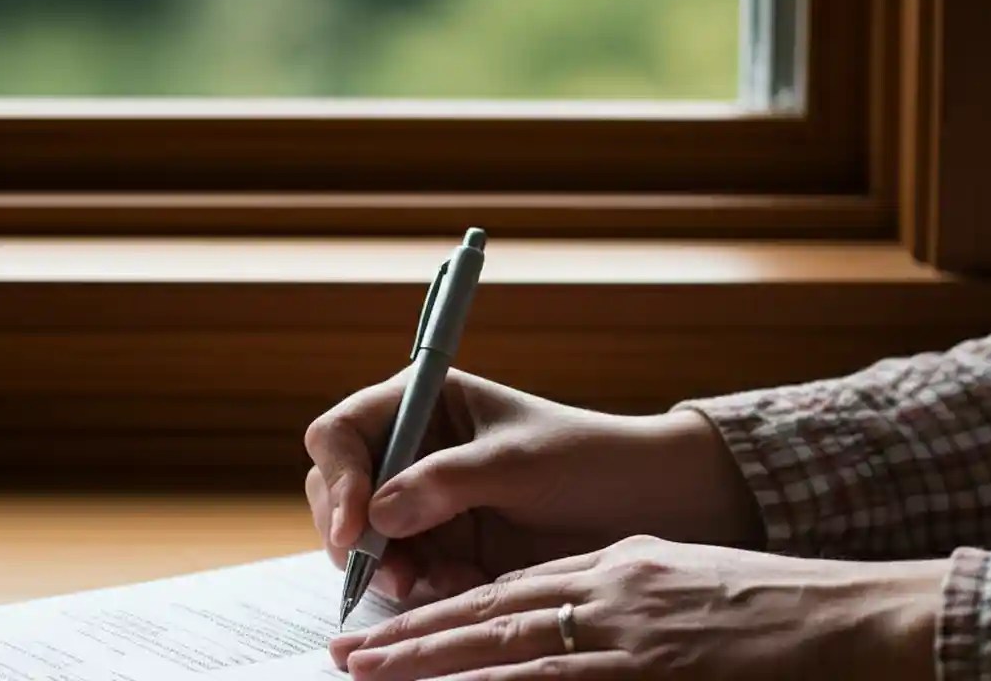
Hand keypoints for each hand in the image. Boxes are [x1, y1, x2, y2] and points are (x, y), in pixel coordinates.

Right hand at [304, 370, 761, 601]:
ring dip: (392, 568)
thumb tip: (377, 514)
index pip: (344, 432)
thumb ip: (443, 482)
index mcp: (425, 403)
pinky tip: (462, 584)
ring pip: (367, 541)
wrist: (651, 506)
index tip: (356, 524)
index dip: (339, 477)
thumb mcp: (517, 462)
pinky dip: (424, 586)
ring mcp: (425, 501)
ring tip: (438, 583)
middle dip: (357, 534)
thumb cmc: (590, 460)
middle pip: (340, 490)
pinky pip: (406, 572)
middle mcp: (414, 449)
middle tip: (391, 571)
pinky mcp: (444, 546)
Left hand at [332, 535, 945, 680]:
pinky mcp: (645, 665)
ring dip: (430, 657)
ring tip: (369, 669)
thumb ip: (618, 594)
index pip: (510, 585)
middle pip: (488, 607)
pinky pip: (551, 677)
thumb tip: (558, 615)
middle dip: (413, 631)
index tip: (397, 626)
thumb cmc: (774, 606)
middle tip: (349, 649)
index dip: (447, 608)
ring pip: (503, 641)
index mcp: (615, 563)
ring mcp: (622, 629)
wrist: (848, 616)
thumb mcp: (681, 580)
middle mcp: (605, 587)